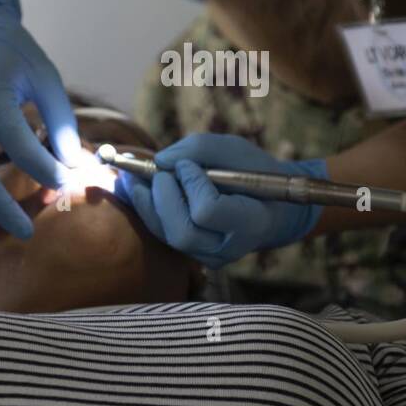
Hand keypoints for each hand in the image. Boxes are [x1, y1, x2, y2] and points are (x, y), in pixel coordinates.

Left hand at [114, 132, 328, 267]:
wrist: (273, 209)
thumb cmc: (257, 175)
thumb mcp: (237, 151)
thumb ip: (201, 149)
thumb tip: (161, 160)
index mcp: (250, 221)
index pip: (207, 211)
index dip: (192, 185)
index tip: (188, 165)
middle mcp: (229, 247)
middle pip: (181, 232)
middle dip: (162, 198)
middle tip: (158, 172)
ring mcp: (210, 256)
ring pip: (167, 236)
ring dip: (146, 203)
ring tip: (133, 175)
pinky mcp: (194, 255)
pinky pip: (163, 235)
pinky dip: (147, 209)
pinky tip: (138, 187)